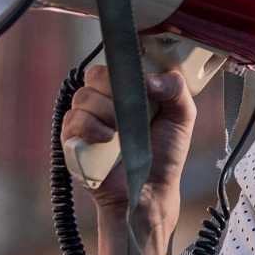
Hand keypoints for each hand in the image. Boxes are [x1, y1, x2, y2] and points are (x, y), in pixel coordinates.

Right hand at [61, 63, 197, 254]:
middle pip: (96, 74)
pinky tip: (106, 139)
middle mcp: (104, 101)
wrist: (150, 191)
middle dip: (116, 90)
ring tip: (120, 132)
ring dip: (106, 111)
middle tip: (132, 110)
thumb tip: (150, 79)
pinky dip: (90, 126)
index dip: (127, 68)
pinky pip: (72, 120)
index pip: (117, 63)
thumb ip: (176, 88)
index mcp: (128, 90)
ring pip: (83, 96)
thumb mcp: (182, 116)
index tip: (144, 85)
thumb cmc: (165, 153)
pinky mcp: (72, 139)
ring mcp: (86, 119)